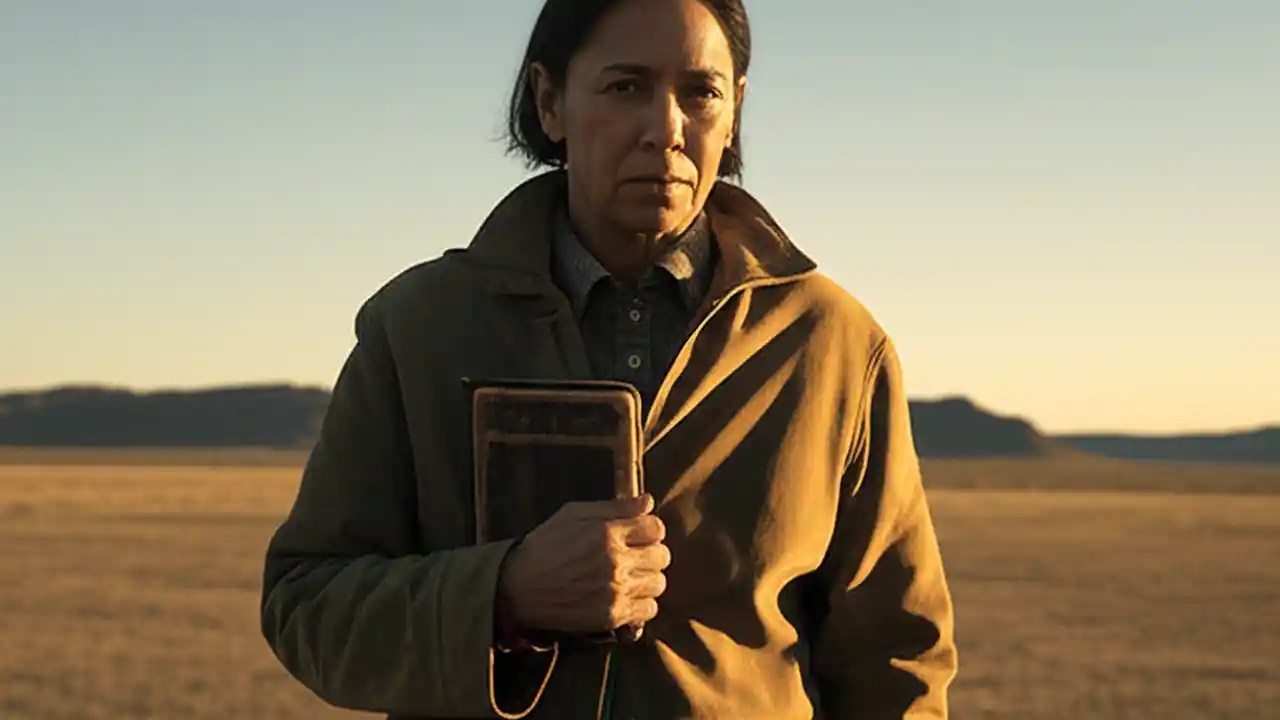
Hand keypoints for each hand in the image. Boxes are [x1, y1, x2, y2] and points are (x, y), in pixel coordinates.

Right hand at [497, 494, 669, 634]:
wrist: (518, 588)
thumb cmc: (544, 546)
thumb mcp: (573, 514)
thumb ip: (614, 507)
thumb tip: (648, 501)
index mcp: (607, 532)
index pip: (655, 527)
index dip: (649, 530)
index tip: (639, 535)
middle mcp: (615, 561)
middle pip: (662, 556)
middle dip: (651, 554)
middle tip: (634, 557)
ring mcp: (615, 590)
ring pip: (658, 583)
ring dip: (648, 579)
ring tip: (630, 578)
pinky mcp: (612, 616)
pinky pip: (648, 610)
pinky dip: (641, 604)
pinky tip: (626, 597)